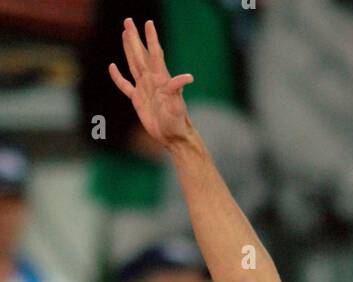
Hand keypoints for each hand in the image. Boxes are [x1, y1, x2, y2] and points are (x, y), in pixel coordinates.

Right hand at [109, 18, 193, 149]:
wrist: (172, 137)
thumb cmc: (178, 121)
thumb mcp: (177, 105)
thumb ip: (178, 89)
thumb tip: (187, 77)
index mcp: (161, 78)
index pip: (155, 53)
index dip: (151, 38)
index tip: (148, 23)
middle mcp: (152, 80)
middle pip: (141, 54)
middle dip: (135, 38)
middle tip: (128, 20)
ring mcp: (144, 89)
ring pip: (133, 64)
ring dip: (128, 49)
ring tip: (125, 34)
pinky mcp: (137, 100)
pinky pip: (125, 85)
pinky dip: (118, 77)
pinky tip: (112, 66)